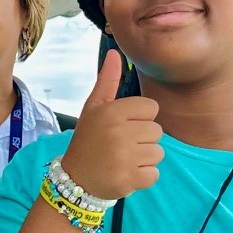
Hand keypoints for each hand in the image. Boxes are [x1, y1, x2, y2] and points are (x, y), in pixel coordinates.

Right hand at [59, 49, 161, 200]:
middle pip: (157, 131)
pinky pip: (154, 174)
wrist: (74, 178)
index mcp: (112, 112)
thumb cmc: (87, 139)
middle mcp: (120, 133)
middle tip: (121, 146)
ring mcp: (125, 158)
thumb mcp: (93, 108)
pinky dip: (143, 177)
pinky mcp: (130, 180)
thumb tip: (115, 52)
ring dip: (144, 159)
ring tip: (123, 160)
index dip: (140, 118)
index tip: (123, 126)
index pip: (152, 108)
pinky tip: (126, 173)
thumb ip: (108, 81)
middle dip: (143, 140)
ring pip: (158, 153)